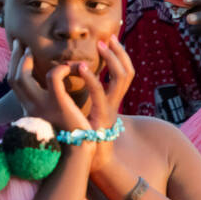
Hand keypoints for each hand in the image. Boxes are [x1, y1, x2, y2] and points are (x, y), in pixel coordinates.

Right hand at [5, 39, 91, 134]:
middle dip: (15, 58)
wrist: (79, 150)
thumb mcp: (51, 118)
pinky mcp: (58, 103)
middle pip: (13, 77)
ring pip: (22, 76)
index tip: (20, 52)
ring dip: (27, 60)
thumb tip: (46, 89)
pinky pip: (53, 77)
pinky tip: (70, 67)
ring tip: (35, 50)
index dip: (14, 66)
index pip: (13, 83)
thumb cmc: (68, 134)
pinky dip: (60, 68)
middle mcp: (30, 107)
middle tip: (20, 43)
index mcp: (29, 109)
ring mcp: (42, 105)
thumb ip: (44, 104)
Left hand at [83, 35, 133, 171]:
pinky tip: (79, 67)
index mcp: (112, 100)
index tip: (111, 38)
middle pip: (128, 72)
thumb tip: (73, 79)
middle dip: (121, 53)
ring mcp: (110, 109)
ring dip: (113, 59)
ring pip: (123, 78)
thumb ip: (84, 96)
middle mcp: (115, 103)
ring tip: (100, 45)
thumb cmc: (84, 136)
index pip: (125, 72)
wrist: (88, 161)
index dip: (121, 55)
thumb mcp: (86, 111)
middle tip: (109, 38)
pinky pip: (100, 94)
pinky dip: (92, 78)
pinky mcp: (101, 116)